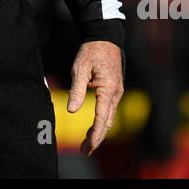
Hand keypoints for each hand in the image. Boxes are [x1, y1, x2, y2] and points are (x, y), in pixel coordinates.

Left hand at [68, 40, 123, 155]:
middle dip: (97, 138)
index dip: (96, 134)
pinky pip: (108, 111)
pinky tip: (92, 129)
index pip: (102, 117)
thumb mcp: (80, 68)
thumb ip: (77, 89)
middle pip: (107, 122)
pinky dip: (101, 122)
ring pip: (108, 118)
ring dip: (98, 132)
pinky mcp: (114, 90)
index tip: (89, 146)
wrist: (105, 37)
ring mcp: (116, 92)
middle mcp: (116, 93)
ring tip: (87, 145)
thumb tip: (71, 110)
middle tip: (85, 151)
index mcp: (108, 89)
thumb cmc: (92, 51)